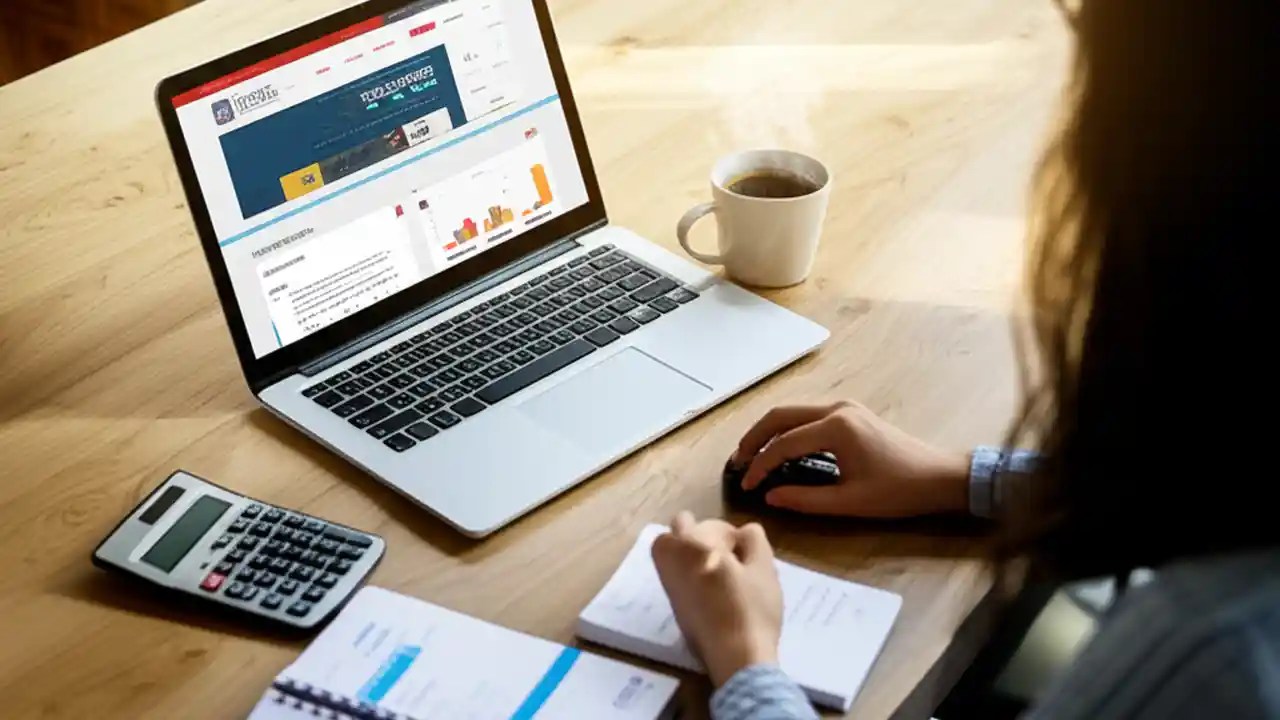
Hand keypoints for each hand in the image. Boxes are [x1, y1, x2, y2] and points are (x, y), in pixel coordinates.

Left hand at [651, 512, 783, 686]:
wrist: (735, 658)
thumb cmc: (751, 608)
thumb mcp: (764, 569)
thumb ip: (754, 541)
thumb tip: (744, 531)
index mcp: (692, 544)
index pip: (714, 525)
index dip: (734, 536)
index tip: (747, 554)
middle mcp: (673, 560)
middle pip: (679, 530)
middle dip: (702, 535)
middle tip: (729, 556)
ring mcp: (670, 586)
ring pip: (673, 553)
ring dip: (694, 555)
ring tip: (723, 574)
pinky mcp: (673, 607)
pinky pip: (677, 578)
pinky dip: (692, 577)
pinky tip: (716, 594)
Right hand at [734, 401, 970, 517]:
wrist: (940, 477)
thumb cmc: (899, 492)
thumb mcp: (850, 502)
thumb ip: (805, 499)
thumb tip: (770, 497)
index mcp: (836, 428)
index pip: (784, 444)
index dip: (761, 466)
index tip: (747, 486)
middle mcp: (837, 409)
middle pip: (780, 415)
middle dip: (754, 438)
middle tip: (737, 462)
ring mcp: (845, 408)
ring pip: (793, 412)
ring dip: (769, 431)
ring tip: (752, 455)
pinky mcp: (851, 414)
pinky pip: (808, 416)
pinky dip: (788, 429)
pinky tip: (780, 448)